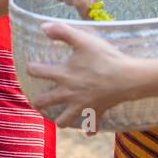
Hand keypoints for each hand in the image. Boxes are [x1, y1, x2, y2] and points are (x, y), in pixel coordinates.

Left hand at [26, 23, 144, 130]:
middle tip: (36, 101)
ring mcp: (82, 105)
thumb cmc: (104, 57)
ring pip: (65, 119)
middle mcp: (69, 93)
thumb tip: (43, 27)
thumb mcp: (82, 39)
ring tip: (58, 120)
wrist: (127, 78)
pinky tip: (88, 131)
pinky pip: (92, 125)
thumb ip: (62, 31)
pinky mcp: (97, 111)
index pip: (39, 72)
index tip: (30, 67)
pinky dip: (90, 129)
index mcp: (63, 75)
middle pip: (47, 101)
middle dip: (39, 102)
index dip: (31, 68)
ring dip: (61, 120)